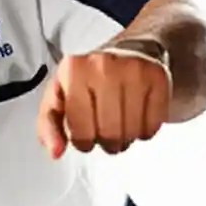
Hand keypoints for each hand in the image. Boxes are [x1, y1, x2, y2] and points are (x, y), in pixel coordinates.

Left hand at [36, 45, 171, 158]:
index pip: (79, 129)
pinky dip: (144, 130)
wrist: (124, 53)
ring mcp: (133, 70)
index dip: (82, 141)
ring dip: (125, 139)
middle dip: (106, 142)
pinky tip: (136, 117)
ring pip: (132, 131)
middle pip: (108, 133)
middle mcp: (103, 66)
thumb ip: (48, 126)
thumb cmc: (87, 80)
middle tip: (104, 133)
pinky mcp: (157, 78)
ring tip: (119, 125)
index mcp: (73, 70)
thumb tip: (55, 151)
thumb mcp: (58, 97)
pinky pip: (153, 124)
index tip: (83, 137)